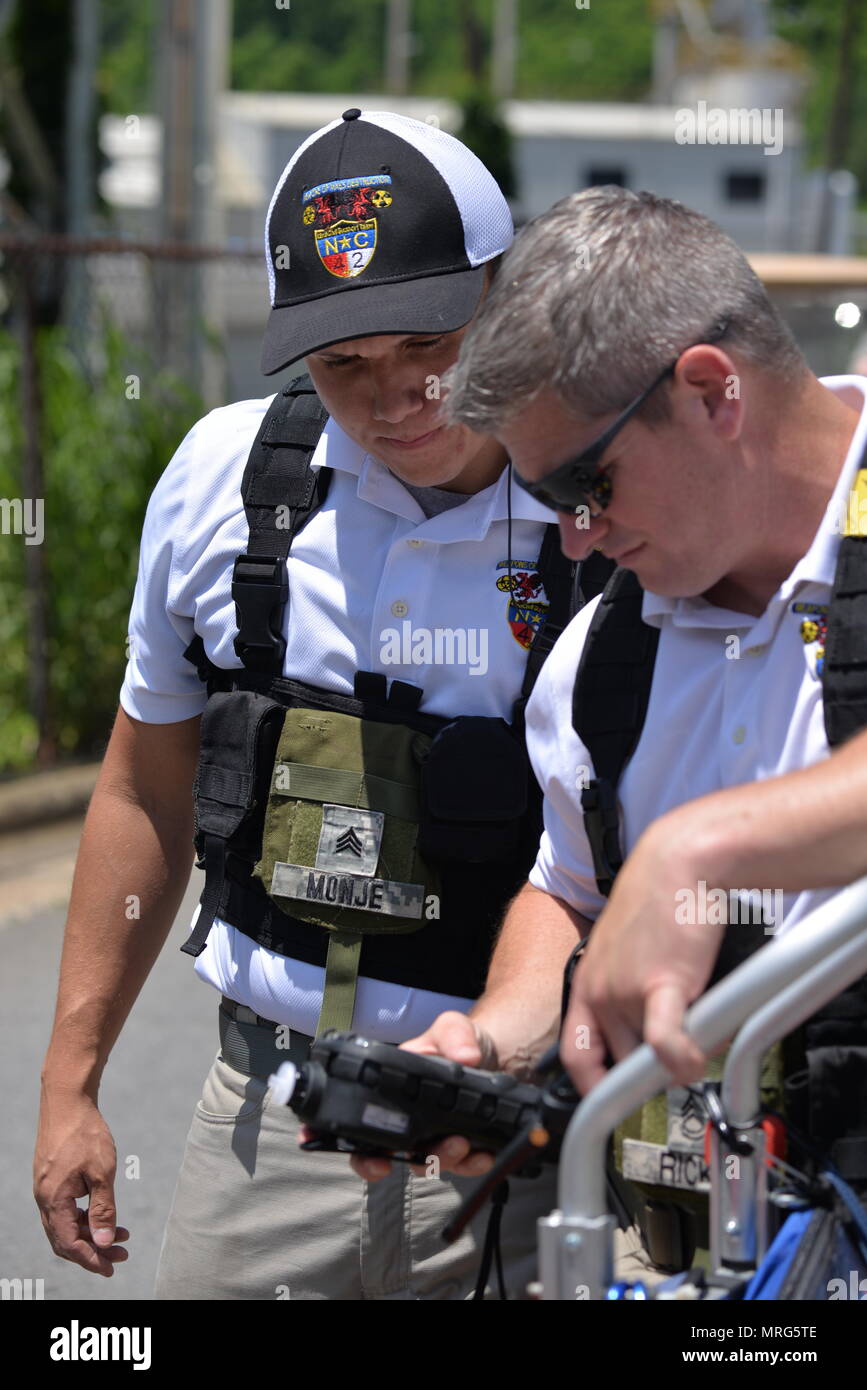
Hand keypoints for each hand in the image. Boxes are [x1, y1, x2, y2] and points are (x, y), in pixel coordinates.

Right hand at [34, 1090, 129, 1276]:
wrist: (67, 1099)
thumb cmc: (85, 1133)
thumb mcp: (102, 1172)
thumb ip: (103, 1210)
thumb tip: (105, 1243)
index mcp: (53, 1200)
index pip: (69, 1244)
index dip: (90, 1259)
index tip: (111, 1267)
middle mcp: (44, 1198)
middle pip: (65, 1238)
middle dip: (93, 1250)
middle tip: (121, 1254)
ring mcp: (46, 1188)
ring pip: (65, 1224)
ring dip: (91, 1232)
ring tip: (122, 1233)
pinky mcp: (51, 1178)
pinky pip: (65, 1208)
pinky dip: (84, 1215)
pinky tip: (104, 1212)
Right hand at [296, 1011, 500, 1181]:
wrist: (499, 1058)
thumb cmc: (461, 1043)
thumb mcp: (453, 1028)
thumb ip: (454, 1035)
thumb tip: (464, 1058)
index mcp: (389, 1091)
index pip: (351, 1116)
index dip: (328, 1132)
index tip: (313, 1140)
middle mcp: (403, 1120)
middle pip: (376, 1153)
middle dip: (375, 1164)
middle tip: (393, 1161)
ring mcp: (430, 1138)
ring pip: (420, 1165)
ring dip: (437, 1160)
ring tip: (459, 1143)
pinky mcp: (460, 1149)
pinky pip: (460, 1167)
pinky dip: (471, 1164)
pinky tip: (483, 1154)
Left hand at [562, 815, 724, 1093]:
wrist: (678, 861)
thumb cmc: (661, 900)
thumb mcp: (627, 948)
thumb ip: (632, 988)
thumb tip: (657, 1031)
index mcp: (587, 984)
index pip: (576, 1056)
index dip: (594, 1088)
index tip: (616, 1101)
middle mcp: (600, 992)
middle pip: (620, 1063)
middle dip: (654, 1074)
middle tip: (682, 1063)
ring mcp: (624, 991)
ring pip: (649, 1058)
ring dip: (679, 1063)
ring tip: (702, 1040)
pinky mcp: (659, 984)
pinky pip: (665, 1045)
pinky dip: (683, 1060)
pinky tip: (697, 1056)